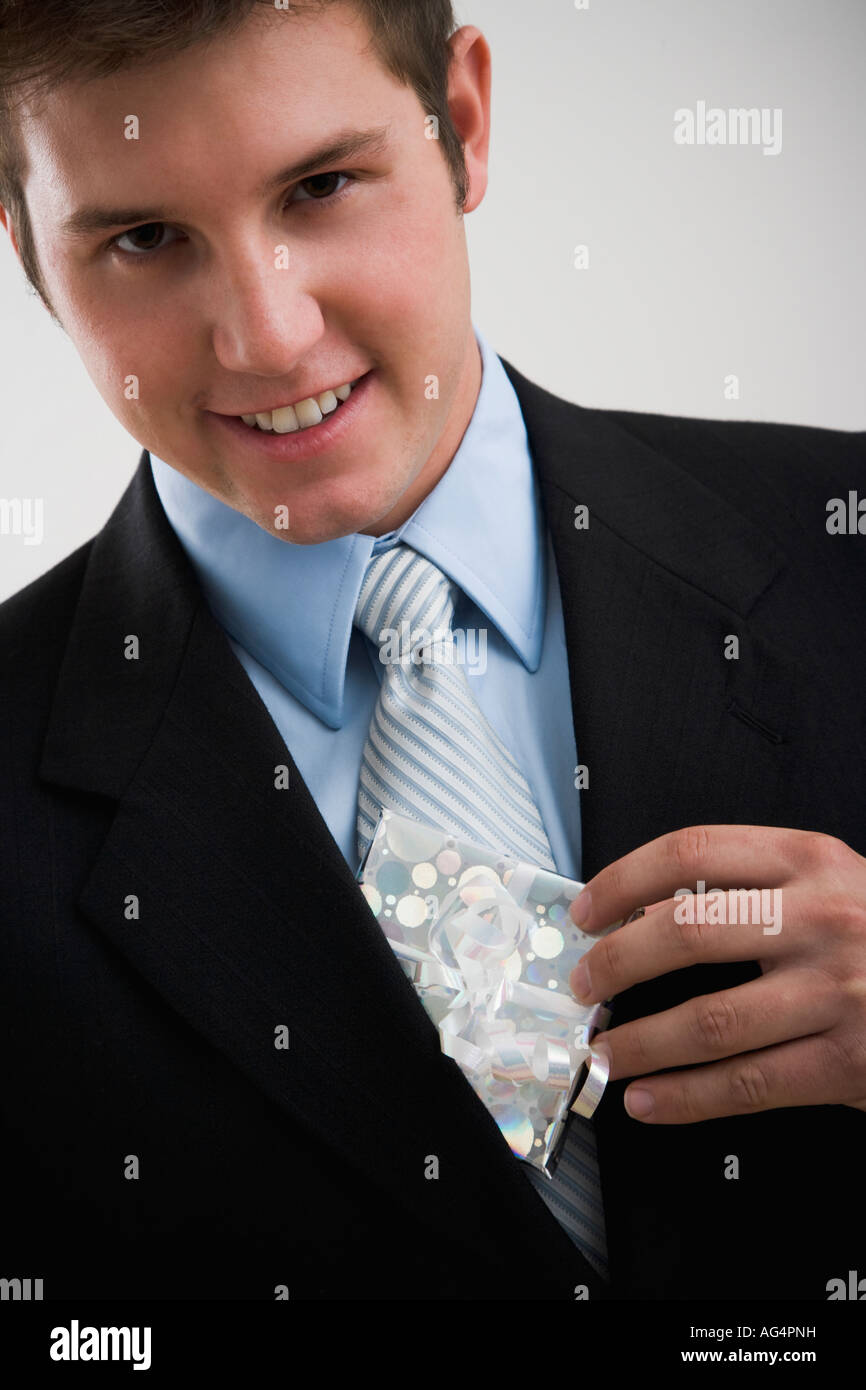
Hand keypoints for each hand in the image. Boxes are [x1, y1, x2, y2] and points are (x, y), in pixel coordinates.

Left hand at [568, 825, 865, 1121]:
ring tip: (604, 1051)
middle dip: (616, 963)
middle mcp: (821, 919)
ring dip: (639, 1042)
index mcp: (809, 860)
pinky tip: (649, 1100)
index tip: (586, 910)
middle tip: (585, 984)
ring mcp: (837, 993)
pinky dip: (685, 1098)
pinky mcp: (848, 1063)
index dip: (622, 880)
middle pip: (686, 933)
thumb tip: (641, 915)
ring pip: (709, 1020)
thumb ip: (750, 885)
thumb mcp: (828, 881)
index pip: (691, 852)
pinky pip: (747, 1084)